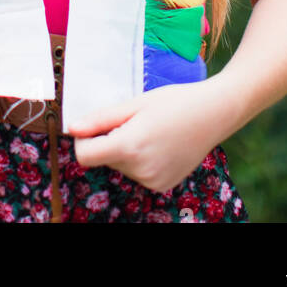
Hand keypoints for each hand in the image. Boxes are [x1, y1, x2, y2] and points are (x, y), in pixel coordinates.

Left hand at [66, 77, 230, 192]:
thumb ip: (100, 119)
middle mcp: (140, 171)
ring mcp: (153, 182)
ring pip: (121, 165)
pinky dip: (141, 159)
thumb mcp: (134, 104)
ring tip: (151, 130)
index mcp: (130, 147)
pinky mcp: (162, 186)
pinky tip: (160, 143)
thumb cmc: (174, 101)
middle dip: (110, 140)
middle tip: (134, 120)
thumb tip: (72, 128)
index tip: (97, 124)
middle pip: (105, 158)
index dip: (84, 139)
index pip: (85, 156)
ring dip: (126, 149)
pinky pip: (137, 173)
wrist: (214, 113)